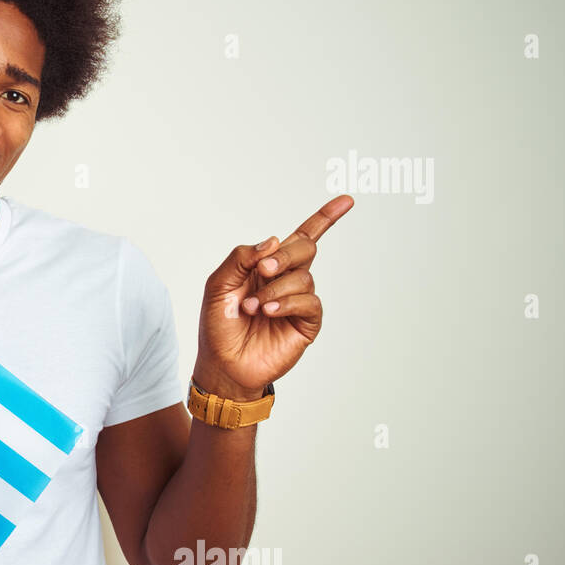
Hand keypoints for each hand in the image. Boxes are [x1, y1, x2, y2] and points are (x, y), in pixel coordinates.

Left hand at [194, 195, 353, 399]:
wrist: (222, 363)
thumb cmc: (218, 325)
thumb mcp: (218, 284)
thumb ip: (240, 257)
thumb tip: (273, 241)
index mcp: (267, 266)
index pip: (299, 237)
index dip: (324, 218)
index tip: (346, 201)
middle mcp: (285, 280)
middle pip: (305, 248)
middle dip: (286, 255)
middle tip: (263, 270)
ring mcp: (297, 301)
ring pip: (304, 276)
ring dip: (276, 288)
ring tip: (254, 306)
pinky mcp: (306, 323)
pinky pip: (310, 302)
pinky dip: (288, 303)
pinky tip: (270, 311)